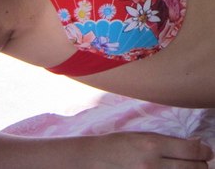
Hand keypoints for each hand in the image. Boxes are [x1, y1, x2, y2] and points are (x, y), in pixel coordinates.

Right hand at [80, 132, 212, 167]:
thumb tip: (195, 144)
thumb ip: (167, 140)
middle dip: (202, 164)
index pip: (190, 150)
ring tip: (192, 168)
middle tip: (202, 161)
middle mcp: (153, 164)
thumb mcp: (142, 136)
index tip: (206, 150)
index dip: (203, 150)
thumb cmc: (120, 144)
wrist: (97, 160)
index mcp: (152, 144)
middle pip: (193, 168)